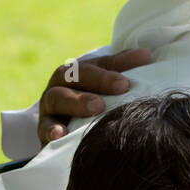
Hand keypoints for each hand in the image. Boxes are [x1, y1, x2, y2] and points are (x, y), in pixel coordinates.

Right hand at [37, 48, 152, 145]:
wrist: (63, 132)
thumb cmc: (93, 105)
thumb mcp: (107, 88)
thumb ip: (124, 70)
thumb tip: (146, 55)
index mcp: (80, 70)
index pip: (100, 63)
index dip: (118, 65)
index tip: (131, 77)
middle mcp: (62, 83)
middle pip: (76, 75)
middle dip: (100, 80)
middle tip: (121, 87)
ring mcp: (50, 105)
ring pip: (58, 97)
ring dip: (77, 101)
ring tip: (97, 107)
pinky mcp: (42, 127)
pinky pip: (43, 127)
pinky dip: (51, 129)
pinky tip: (61, 134)